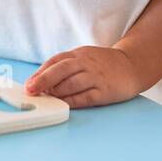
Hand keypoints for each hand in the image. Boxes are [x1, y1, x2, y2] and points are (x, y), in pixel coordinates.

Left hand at [24, 45, 142, 107]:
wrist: (132, 66)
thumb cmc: (103, 64)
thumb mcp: (84, 58)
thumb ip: (66, 67)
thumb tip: (42, 82)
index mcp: (79, 54)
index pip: (55, 61)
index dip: (40, 72)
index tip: (29, 84)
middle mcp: (87, 64)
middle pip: (62, 70)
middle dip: (44, 80)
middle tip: (31, 90)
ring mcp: (96, 77)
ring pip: (72, 83)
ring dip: (57, 92)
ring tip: (46, 99)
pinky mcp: (105, 91)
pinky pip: (86, 97)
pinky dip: (73, 101)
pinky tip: (64, 105)